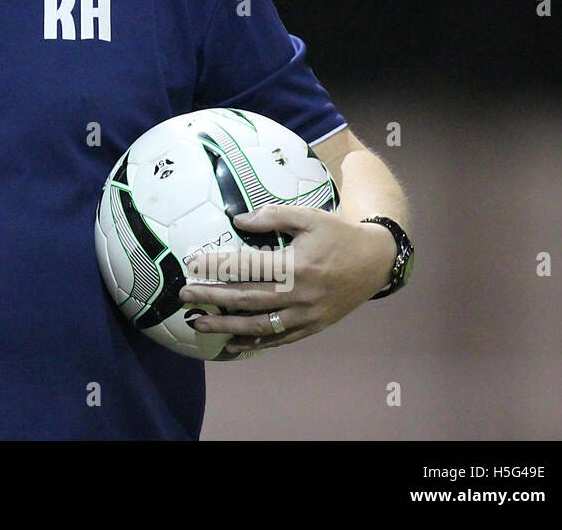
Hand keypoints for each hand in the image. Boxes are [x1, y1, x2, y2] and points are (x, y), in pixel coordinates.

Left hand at [179, 204, 396, 355]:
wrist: (376, 262)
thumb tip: (239, 219)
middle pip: (247, 298)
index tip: (193, 264)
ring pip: (260, 324)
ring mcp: (306, 315)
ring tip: (200, 323)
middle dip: (213, 298)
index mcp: (296, 266)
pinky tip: (233, 344)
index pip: (248, 266)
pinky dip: (255, 342)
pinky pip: (279, 338)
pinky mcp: (312, 326)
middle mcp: (299, 294)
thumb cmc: (338, 235)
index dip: (218, 265)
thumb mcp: (310, 217)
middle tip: (185, 296)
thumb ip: (274, 217)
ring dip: (227, 325)